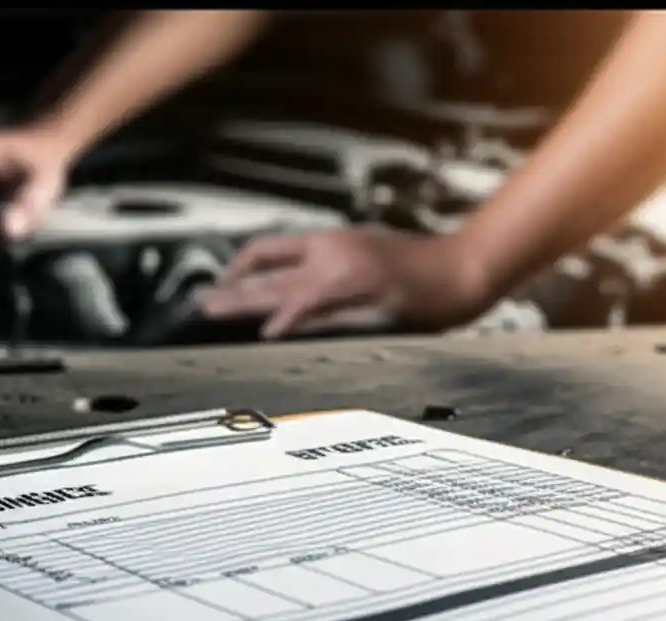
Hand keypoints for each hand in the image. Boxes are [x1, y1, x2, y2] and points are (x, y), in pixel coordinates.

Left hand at [198, 226, 491, 339]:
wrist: (461, 270)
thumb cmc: (423, 271)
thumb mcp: (370, 259)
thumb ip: (336, 272)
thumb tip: (306, 294)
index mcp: (331, 243)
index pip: (272, 250)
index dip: (242, 267)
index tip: (225, 284)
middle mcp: (331, 252)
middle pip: (268, 270)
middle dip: (233, 288)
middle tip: (204, 303)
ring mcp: (345, 271)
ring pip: (282, 287)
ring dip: (245, 301)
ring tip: (215, 311)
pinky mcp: (361, 291)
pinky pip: (315, 306)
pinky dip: (289, 318)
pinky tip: (269, 332)